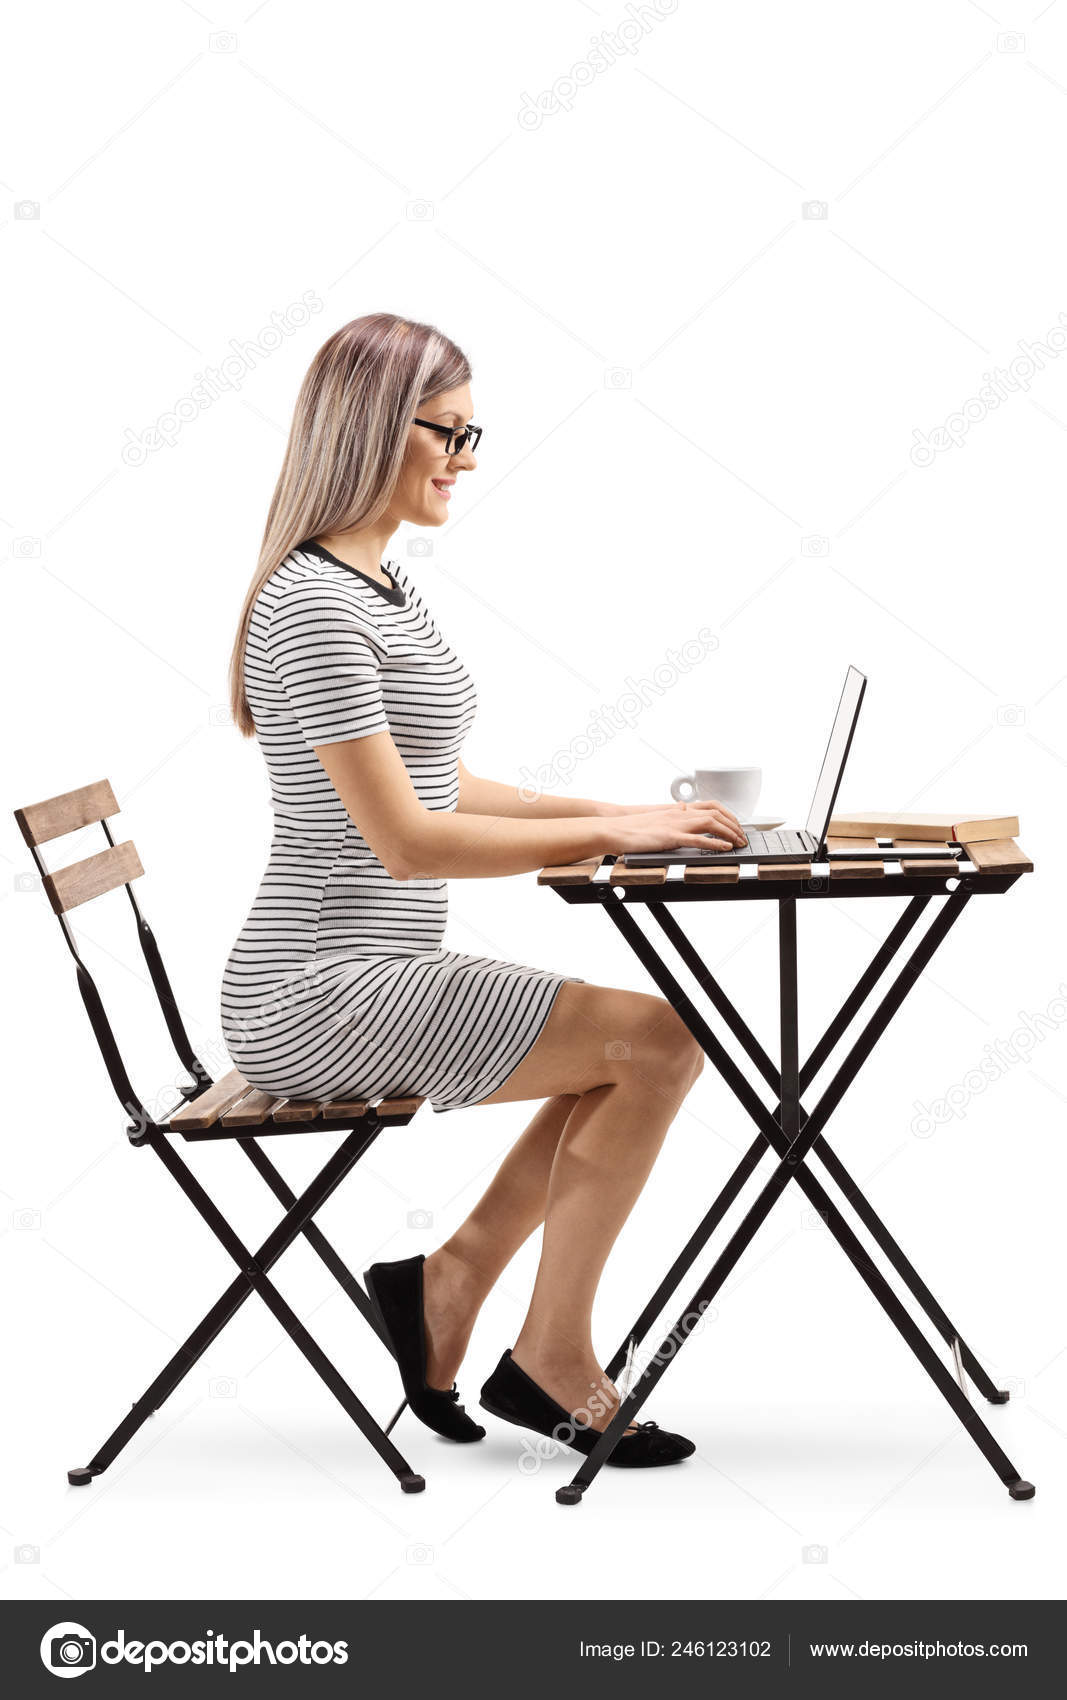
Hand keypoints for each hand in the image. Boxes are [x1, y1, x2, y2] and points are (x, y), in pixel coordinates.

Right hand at [609, 800, 746, 854]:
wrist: (616, 828)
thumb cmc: (634, 825)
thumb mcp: (657, 815)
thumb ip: (673, 812)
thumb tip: (684, 807)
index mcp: (678, 810)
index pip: (711, 806)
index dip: (728, 815)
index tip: (737, 826)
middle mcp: (680, 814)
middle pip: (716, 814)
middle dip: (734, 825)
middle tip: (743, 838)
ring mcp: (676, 824)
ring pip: (711, 823)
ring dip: (729, 833)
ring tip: (739, 843)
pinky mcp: (670, 837)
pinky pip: (697, 839)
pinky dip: (714, 843)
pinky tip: (725, 848)